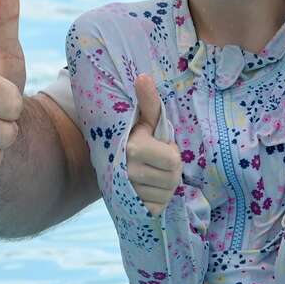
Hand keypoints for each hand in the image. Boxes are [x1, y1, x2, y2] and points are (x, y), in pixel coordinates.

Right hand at [125, 74, 181, 215]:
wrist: (110, 160)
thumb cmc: (135, 136)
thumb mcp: (143, 119)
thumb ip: (149, 101)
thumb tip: (144, 76)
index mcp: (135, 148)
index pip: (174, 160)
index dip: (172, 153)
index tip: (160, 147)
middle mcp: (130, 173)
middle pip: (173, 178)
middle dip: (172, 169)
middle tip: (159, 161)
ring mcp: (130, 193)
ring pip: (167, 193)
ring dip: (166, 184)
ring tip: (154, 172)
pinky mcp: (132, 207)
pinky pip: (159, 206)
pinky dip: (159, 198)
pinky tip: (150, 187)